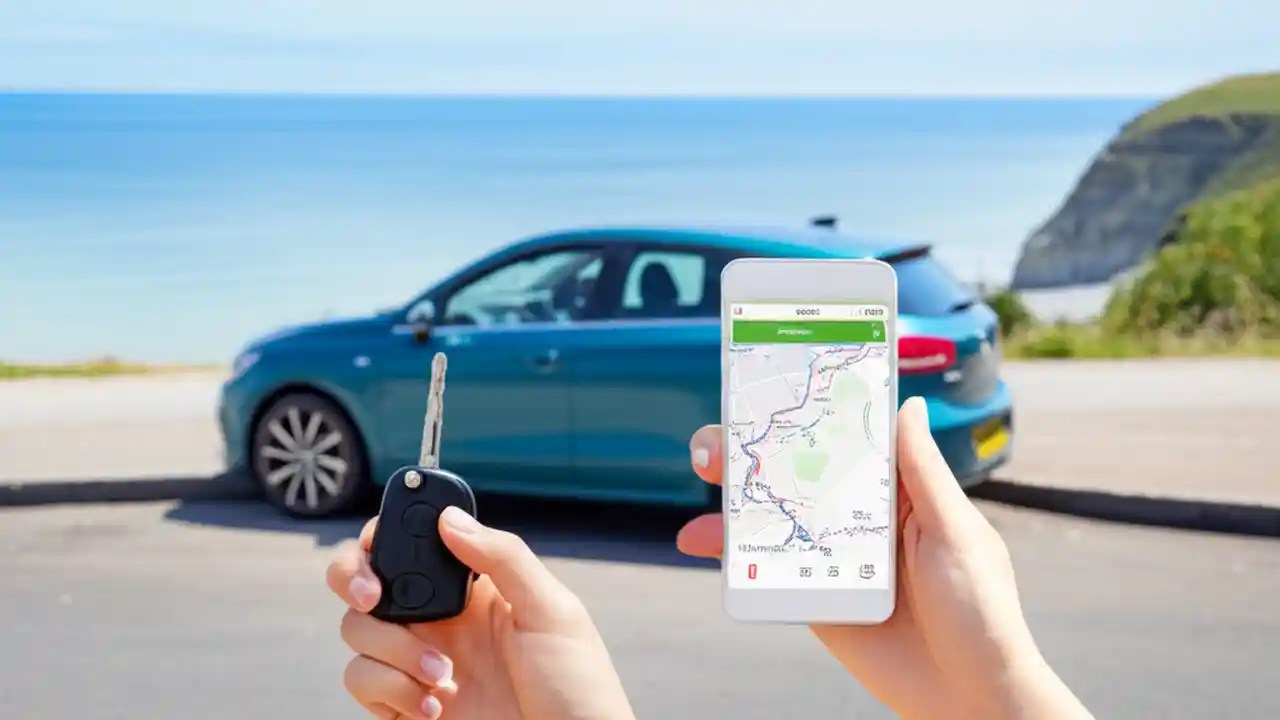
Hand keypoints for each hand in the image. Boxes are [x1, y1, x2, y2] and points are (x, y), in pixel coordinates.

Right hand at [327, 506, 634, 719]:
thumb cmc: (577, 685)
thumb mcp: (551, 612)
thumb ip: (503, 558)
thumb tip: (450, 518)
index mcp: (473, 586)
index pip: (412, 542)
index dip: (382, 534)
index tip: (379, 545)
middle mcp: (439, 618)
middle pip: (366, 579)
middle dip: (353, 578)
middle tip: (371, 596)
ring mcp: (417, 660)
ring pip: (358, 631)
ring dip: (394, 651)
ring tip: (446, 677)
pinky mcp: (403, 704)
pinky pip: (363, 681)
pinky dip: (391, 691)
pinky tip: (436, 706)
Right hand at [677, 397, 1090, 719]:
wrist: (969, 699)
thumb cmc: (983, 613)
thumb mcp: (956, 532)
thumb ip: (923, 472)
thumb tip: (906, 405)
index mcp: (900, 493)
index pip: (848, 441)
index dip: (809, 414)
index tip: (767, 386)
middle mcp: (861, 519)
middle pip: (798, 473)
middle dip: (752, 451)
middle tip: (715, 441)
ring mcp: (834, 558)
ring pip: (774, 515)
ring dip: (732, 495)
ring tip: (702, 475)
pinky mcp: (813, 598)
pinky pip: (766, 568)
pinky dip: (731, 554)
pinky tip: (700, 539)